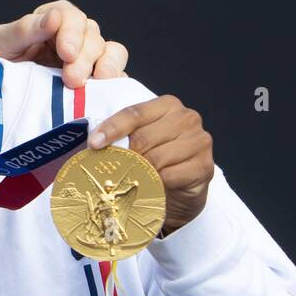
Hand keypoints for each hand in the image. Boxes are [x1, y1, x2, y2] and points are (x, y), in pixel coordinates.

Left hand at [0, 0, 127, 88]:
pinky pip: (116, 80)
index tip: (66, 52)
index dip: (72, 32)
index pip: (70, 16)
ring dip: (108, 66)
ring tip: (99, 82)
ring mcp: (86, 60)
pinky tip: (107, 95)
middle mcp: (74, 37)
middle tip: (72, 79)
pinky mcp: (94, 83)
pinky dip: (116, 86)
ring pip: (112, 53)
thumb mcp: (1, 43)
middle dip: (84, 57)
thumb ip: (26, 29)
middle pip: (92, 37)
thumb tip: (54, 17)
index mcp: (52, 22)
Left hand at [88, 95, 213, 235]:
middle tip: (110, 169)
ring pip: (156, 157)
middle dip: (123, 155)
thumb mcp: (135, 141)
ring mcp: (199, 141)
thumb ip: (120, 134)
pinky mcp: (204, 166)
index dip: (111, 128)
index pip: (134, 113)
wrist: (178, 190)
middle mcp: (187, 118)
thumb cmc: (152, 160)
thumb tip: (91, 140)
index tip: (94, 144)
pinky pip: (170, 175)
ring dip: (137, 171)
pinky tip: (149, 186)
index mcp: (167, 105)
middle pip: (143, 137)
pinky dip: (154, 183)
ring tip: (128, 178)